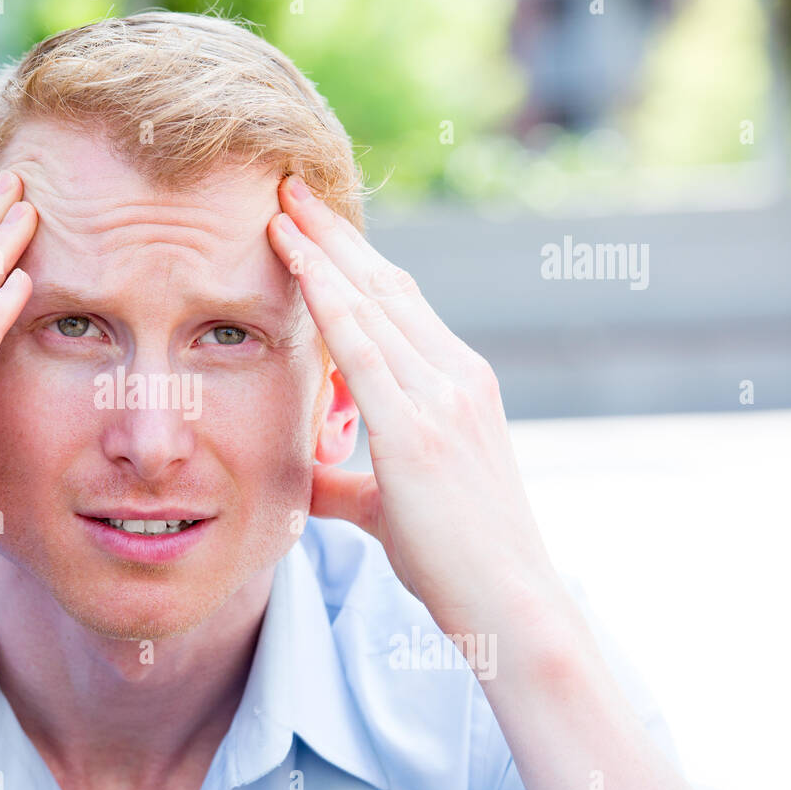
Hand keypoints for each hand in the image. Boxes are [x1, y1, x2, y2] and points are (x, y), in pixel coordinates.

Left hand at [267, 176, 565, 638]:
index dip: (352, 258)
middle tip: (289, 188)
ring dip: (323, 249)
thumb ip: (350, 479)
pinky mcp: (421, 430)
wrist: (509, 601)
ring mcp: (444, 397)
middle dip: (334, 234)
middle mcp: (456, 375)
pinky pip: (363, 348)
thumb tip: (304, 474)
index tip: (313, 223)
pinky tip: (297, 263)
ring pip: (373, 301)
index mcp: (458, 384)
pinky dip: (328, 298)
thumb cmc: (455, 559)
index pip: (397, 303)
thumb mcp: (394, 505)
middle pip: (384, 284)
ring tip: (281, 206)